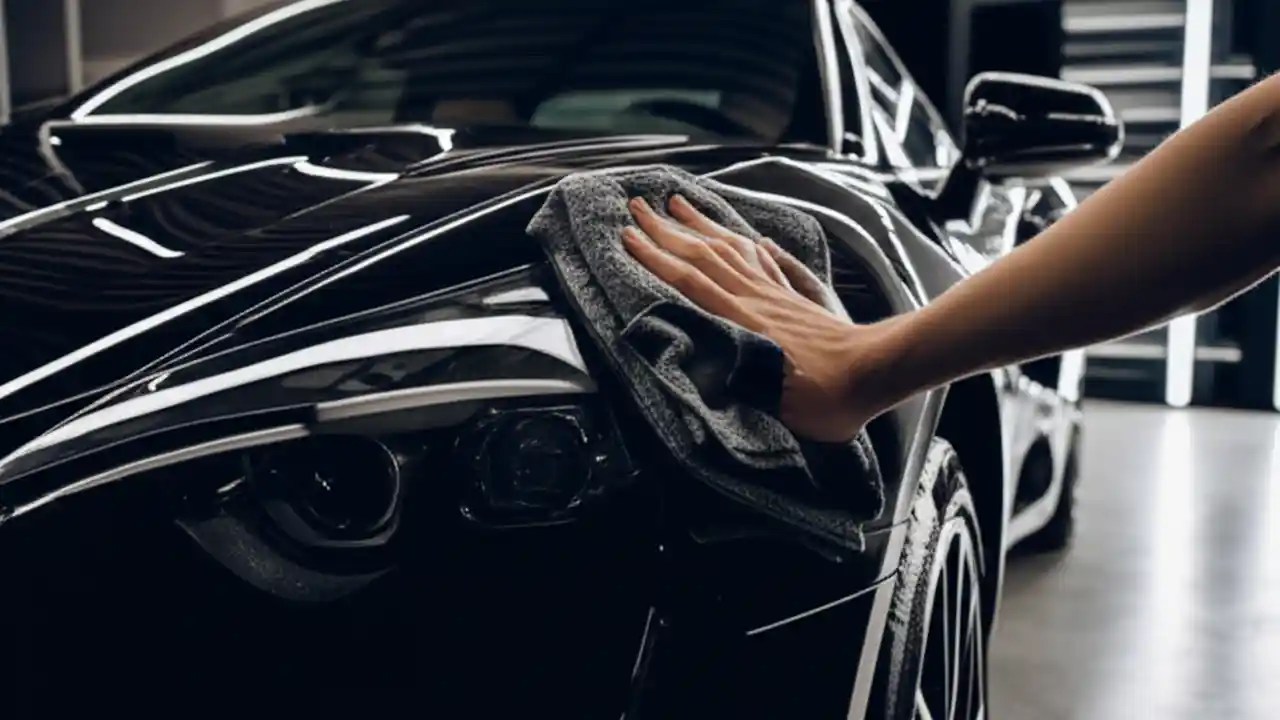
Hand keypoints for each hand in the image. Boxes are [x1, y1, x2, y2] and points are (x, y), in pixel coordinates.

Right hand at [621, 194, 890, 441]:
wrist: (874, 374)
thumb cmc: (824, 396)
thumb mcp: (770, 399)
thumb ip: (735, 376)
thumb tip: (699, 364)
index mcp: (741, 319)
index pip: (688, 280)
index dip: (655, 257)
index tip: (627, 235)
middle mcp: (755, 297)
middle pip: (703, 254)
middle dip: (667, 228)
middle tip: (638, 205)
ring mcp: (777, 294)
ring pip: (732, 249)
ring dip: (703, 224)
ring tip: (680, 203)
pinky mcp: (798, 299)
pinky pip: (769, 263)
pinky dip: (753, 247)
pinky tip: (751, 238)